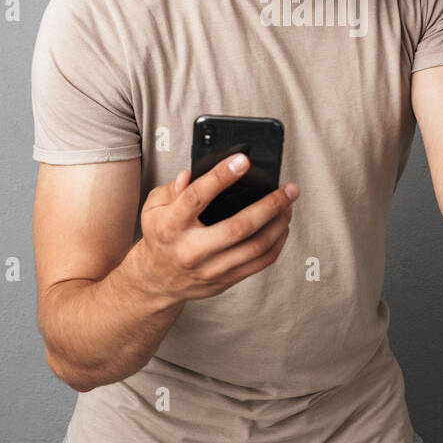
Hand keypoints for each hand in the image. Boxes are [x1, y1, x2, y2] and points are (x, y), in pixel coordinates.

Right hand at [132, 153, 298, 302]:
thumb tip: (189, 175)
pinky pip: (260, 262)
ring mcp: (211, 268)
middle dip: (270, 205)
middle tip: (288, 188)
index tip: (243, 160)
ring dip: (279, 223)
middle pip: (238, 227)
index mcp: (171, 226)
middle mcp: (192, 249)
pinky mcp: (226, 280)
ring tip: (289, 204)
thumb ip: (171, 189)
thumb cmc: (160, 237)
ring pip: (256, 246)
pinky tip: (282, 226)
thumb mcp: (153, 209)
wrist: (156, 282)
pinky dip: (277, 242)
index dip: (221, 176)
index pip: (196, 196)